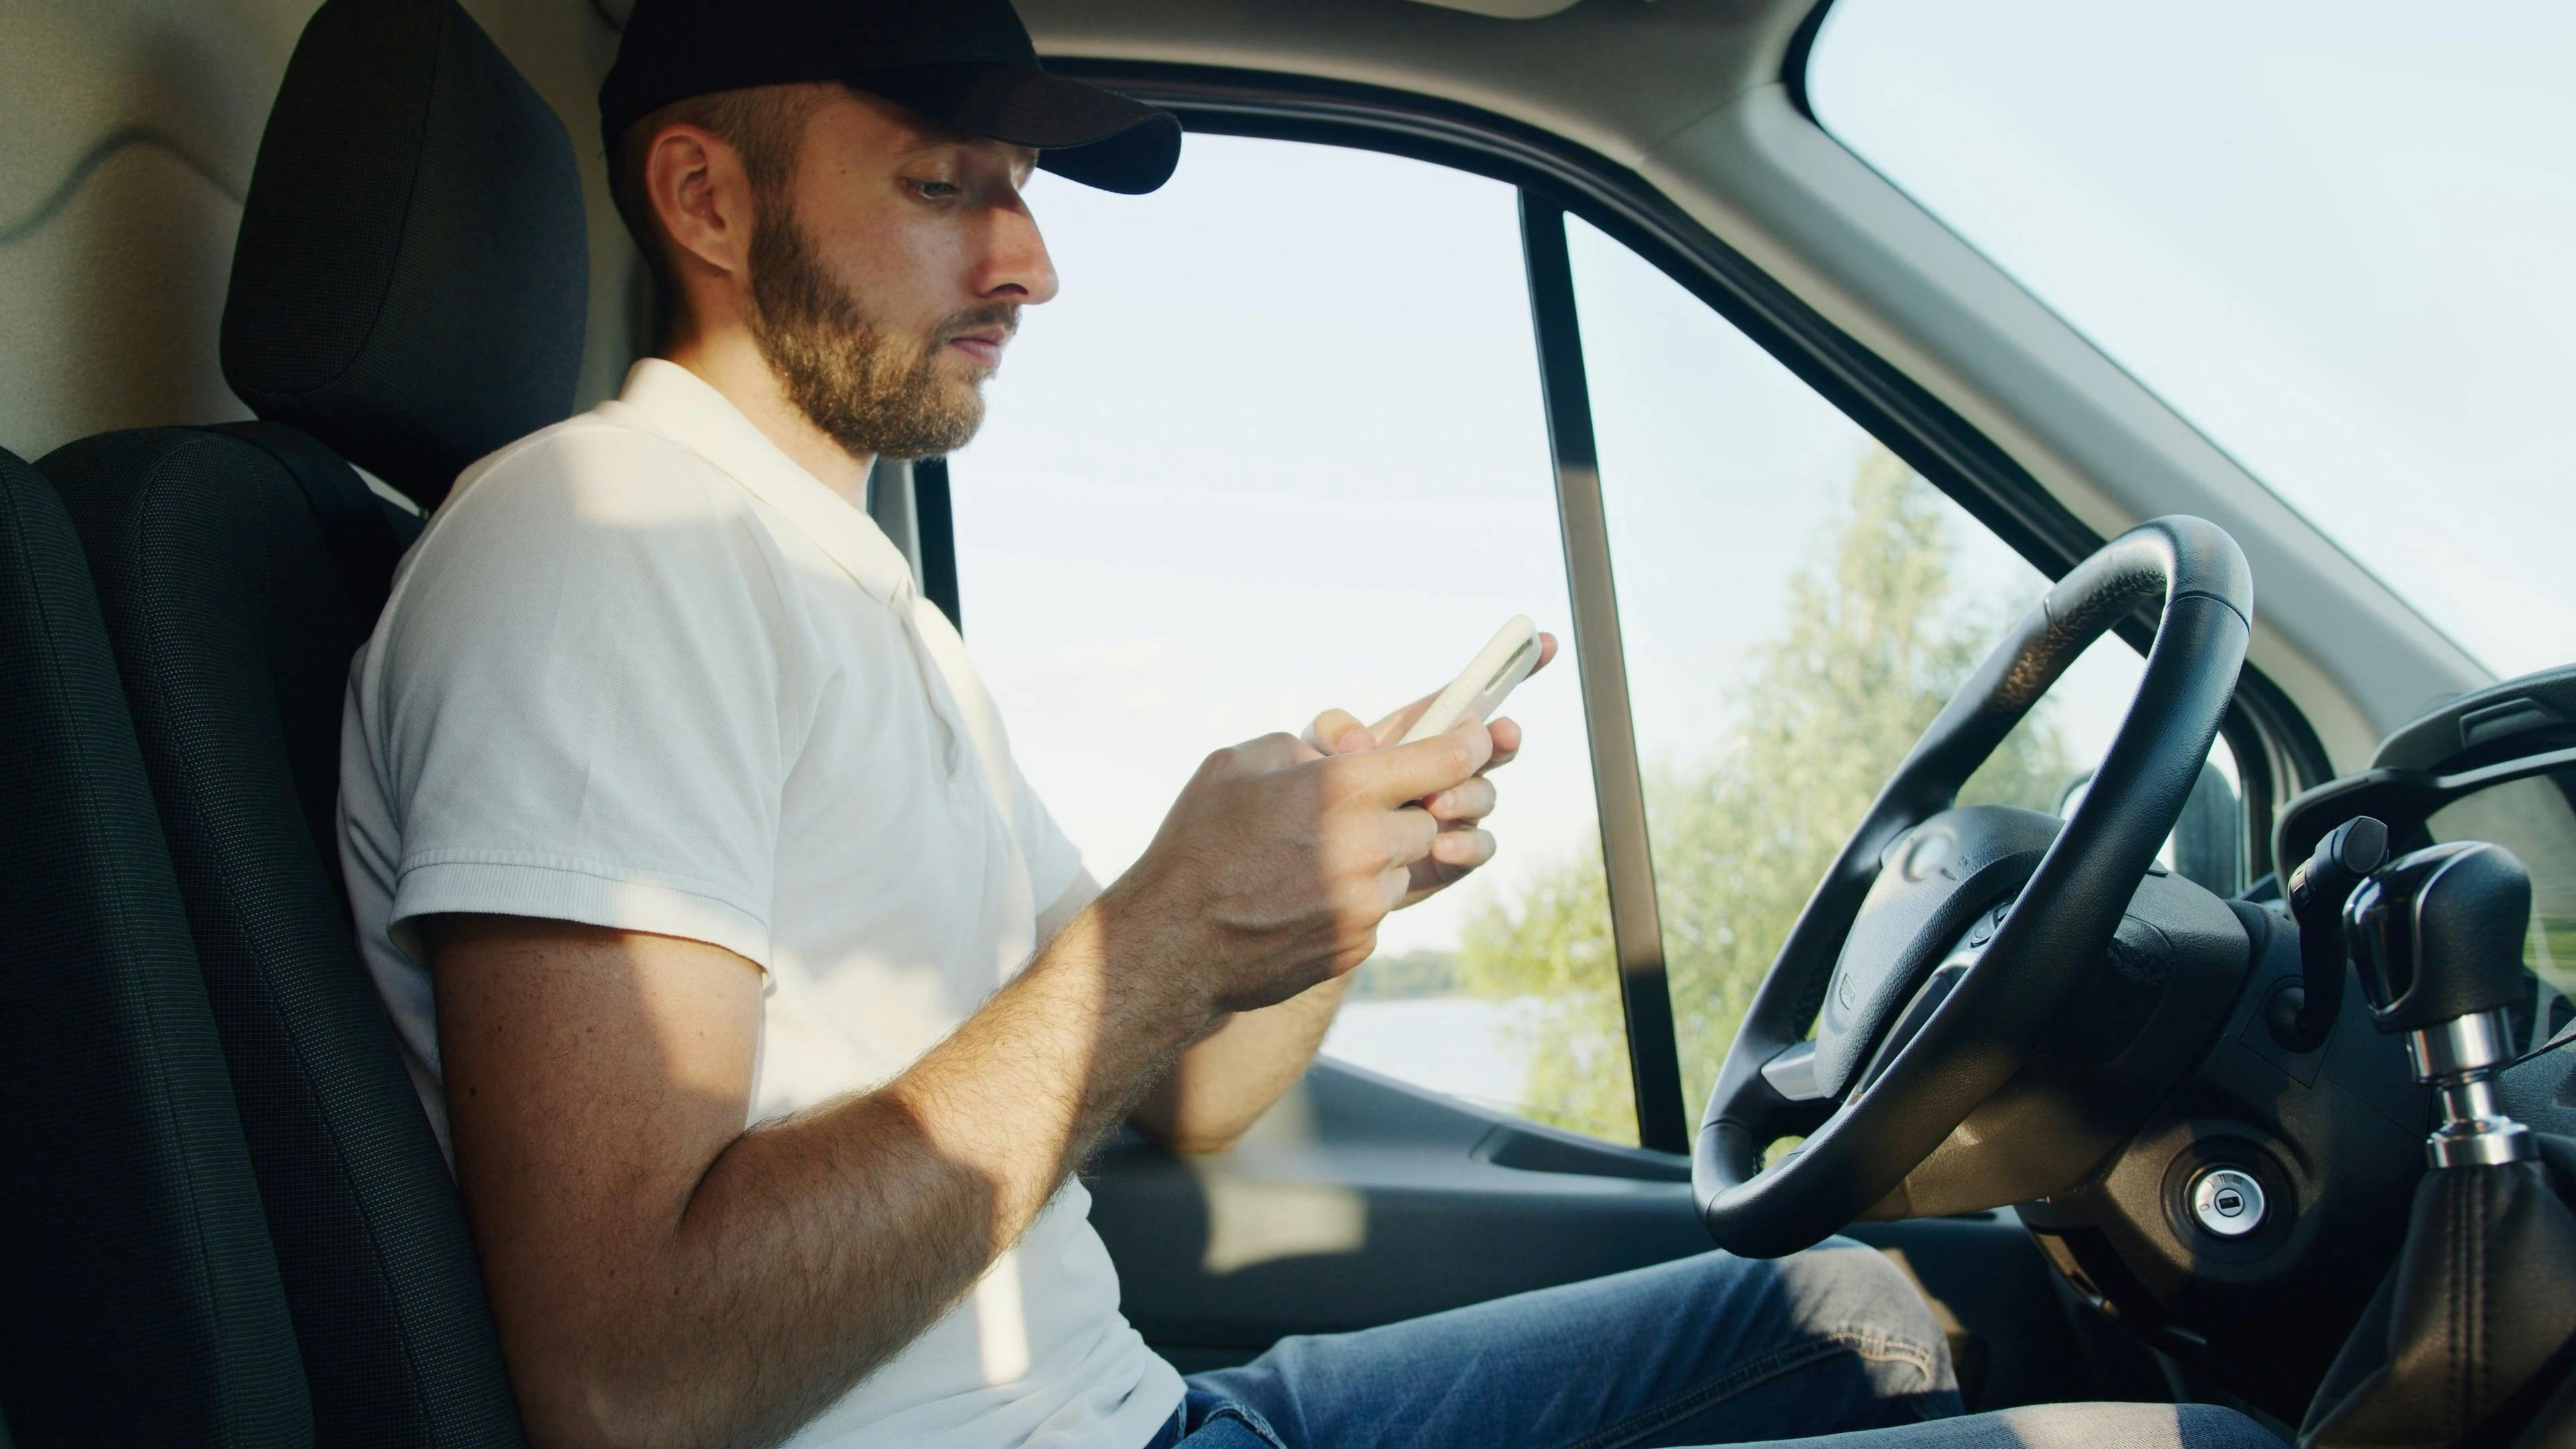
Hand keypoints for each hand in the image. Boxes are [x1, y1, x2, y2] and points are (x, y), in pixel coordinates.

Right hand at [1103, 722, 1494, 1019]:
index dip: (1469, 745)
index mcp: (1342, 789)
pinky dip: (1353, 899)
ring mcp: (1366, 902)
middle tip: (1354, 812)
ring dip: (1375, 859)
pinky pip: (1377, 910)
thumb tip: (1342, 752)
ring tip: (1313, 861)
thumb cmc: (1197, 845)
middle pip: (1427, 818)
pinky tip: (1302, 898)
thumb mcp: (1236, 765)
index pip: (1443, 760)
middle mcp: (1366, 845)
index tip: (1477, 738)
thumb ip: (1301, 749)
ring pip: (1402, 866)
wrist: (1173, 944)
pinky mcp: (1358, 944)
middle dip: (1401, 811)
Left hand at [1304, 632, 1557, 908]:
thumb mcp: (1309, 755)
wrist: (1306, 871)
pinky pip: (1479, 847)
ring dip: (1467, 794)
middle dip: (1501, 738)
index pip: (1469, 696)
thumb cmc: (1309, 801)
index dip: (1510, 667)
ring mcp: (1452, 814)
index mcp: (1418, 734)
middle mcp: (1444, 770)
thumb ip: (1332, 734)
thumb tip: (1363, 744)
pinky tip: (1441, 846)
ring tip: (1434, 804)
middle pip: (1491, 745)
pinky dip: (1468, 845)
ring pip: (1484, 795)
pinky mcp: (1450, 858)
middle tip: (1495, 736)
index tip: (1544, 641)